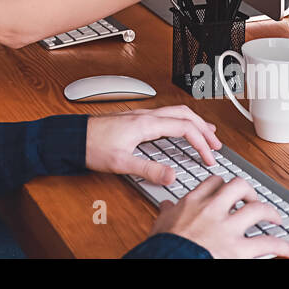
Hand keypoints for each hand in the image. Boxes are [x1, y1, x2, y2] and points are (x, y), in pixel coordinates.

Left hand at [85, 105, 221, 180]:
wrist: (72, 137)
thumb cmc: (92, 147)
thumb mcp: (121, 163)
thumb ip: (149, 169)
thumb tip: (172, 176)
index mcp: (145, 124)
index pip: (184, 128)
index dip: (201, 143)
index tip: (209, 158)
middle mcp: (145, 115)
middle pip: (183, 115)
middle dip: (203, 129)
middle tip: (216, 145)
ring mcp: (139, 115)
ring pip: (174, 112)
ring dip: (193, 122)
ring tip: (206, 134)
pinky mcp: (134, 119)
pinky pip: (164, 115)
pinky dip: (179, 121)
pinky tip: (178, 130)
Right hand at [150, 175, 288, 258]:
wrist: (169, 260)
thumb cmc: (164, 245)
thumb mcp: (161, 223)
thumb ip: (167, 212)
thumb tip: (166, 206)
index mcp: (193, 202)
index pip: (214, 182)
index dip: (224, 185)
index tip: (228, 192)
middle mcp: (213, 210)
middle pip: (239, 186)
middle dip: (250, 192)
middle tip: (253, 200)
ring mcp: (228, 228)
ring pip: (258, 208)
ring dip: (271, 213)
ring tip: (277, 219)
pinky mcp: (239, 249)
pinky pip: (268, 243)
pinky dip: (283, 247)